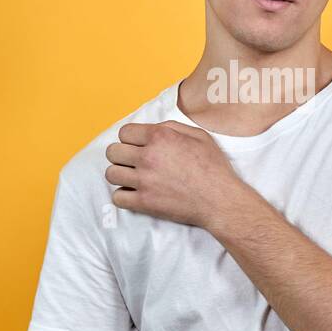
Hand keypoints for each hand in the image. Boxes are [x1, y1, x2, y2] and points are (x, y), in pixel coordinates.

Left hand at [104, 120, 246, 229]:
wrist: (220, 200)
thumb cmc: (213, 167)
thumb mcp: (199, 136)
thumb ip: (172, 127)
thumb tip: (152, 128)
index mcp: (159, 137)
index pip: (124, 132)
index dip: (131, 138)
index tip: (137, 146)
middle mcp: (148, 157)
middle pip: (113, 152)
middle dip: (121, 155)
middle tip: (133, 161)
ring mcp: (144, 181)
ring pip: (111, 174)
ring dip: (120, 175)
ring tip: (132, 178)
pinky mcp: (144, 202)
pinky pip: (117, 197)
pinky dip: (123, 196)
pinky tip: (135, 194)